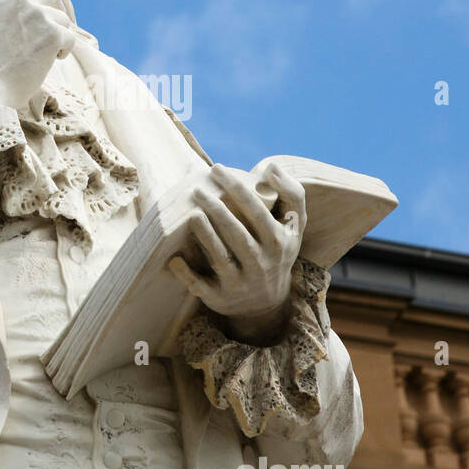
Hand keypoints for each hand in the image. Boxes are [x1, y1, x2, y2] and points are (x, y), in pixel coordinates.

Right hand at [0, 0, 75, 109]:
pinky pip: (70, 38)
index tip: (44, 6)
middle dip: (54, 16)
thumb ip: (12, 6)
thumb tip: (42, 4)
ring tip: (41, 54)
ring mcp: (36, 14)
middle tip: (47, 36)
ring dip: (58, 35)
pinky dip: (63, 50)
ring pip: (63, 19)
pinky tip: (48, 61)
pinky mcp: (52, 34)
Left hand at [167, 163, 306, 344]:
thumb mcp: (293, 225)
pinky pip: (202, 287)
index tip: (216, 168)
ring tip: (191, 214)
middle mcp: (262, 264)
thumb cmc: (276, 248)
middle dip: (218, 211)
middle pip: (239, 235)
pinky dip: (187, 275)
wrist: (269, 302)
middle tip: (197, 189)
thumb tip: (271, 166)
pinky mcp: (221, 298)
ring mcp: (241, 283)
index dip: (237, 189)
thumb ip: (290, 193)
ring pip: (222, 258)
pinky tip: (175, 259)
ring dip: (206, 237)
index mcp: (279, 242)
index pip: (258, 212)